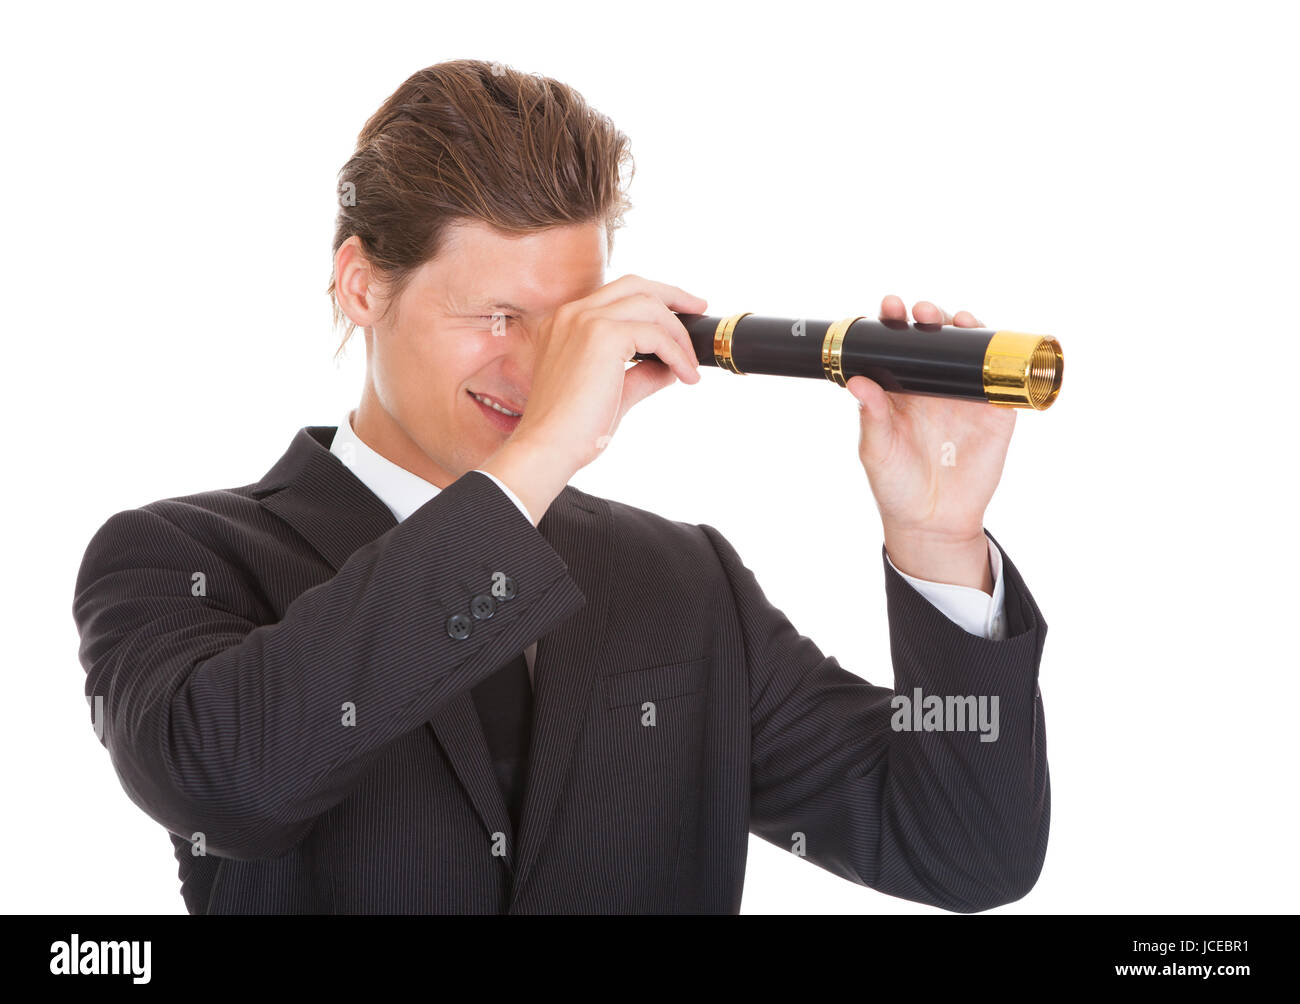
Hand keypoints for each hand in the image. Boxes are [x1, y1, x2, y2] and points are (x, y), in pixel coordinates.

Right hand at [480, 274, 704, 522]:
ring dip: (678, 334)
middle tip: (699, 310)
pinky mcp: (602, 336)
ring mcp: (584, 320)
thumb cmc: (571, 430)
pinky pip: (655, 334)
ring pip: (650, 306)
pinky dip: (676, 353)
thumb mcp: (612, 393)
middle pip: (635, 284)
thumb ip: (640, 375)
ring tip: (690, 366)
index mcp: (565, 324)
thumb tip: (671, 367)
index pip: (616, 294)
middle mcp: (571, 314)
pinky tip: (684, 376)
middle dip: (673, 294)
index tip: (681, 311)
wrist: (548, 447)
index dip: (653, 298)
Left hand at [845, 296, 1014, 589]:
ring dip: (966, 328)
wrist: (932, 521)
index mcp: (900, 389)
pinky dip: (1003, 358)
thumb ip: (871, 417)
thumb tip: (856, 381)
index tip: (888, 307)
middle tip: (923, 311)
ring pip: (969, 351)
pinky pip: (1002, 380)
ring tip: (957, 319)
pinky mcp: (995, 414)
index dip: (894, 322)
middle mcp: (933, 386)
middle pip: (935, 338)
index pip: (897, 346)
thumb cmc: (896, 485)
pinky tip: (995, 345)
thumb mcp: (877, 450)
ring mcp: (966, 397)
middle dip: (930, 316)